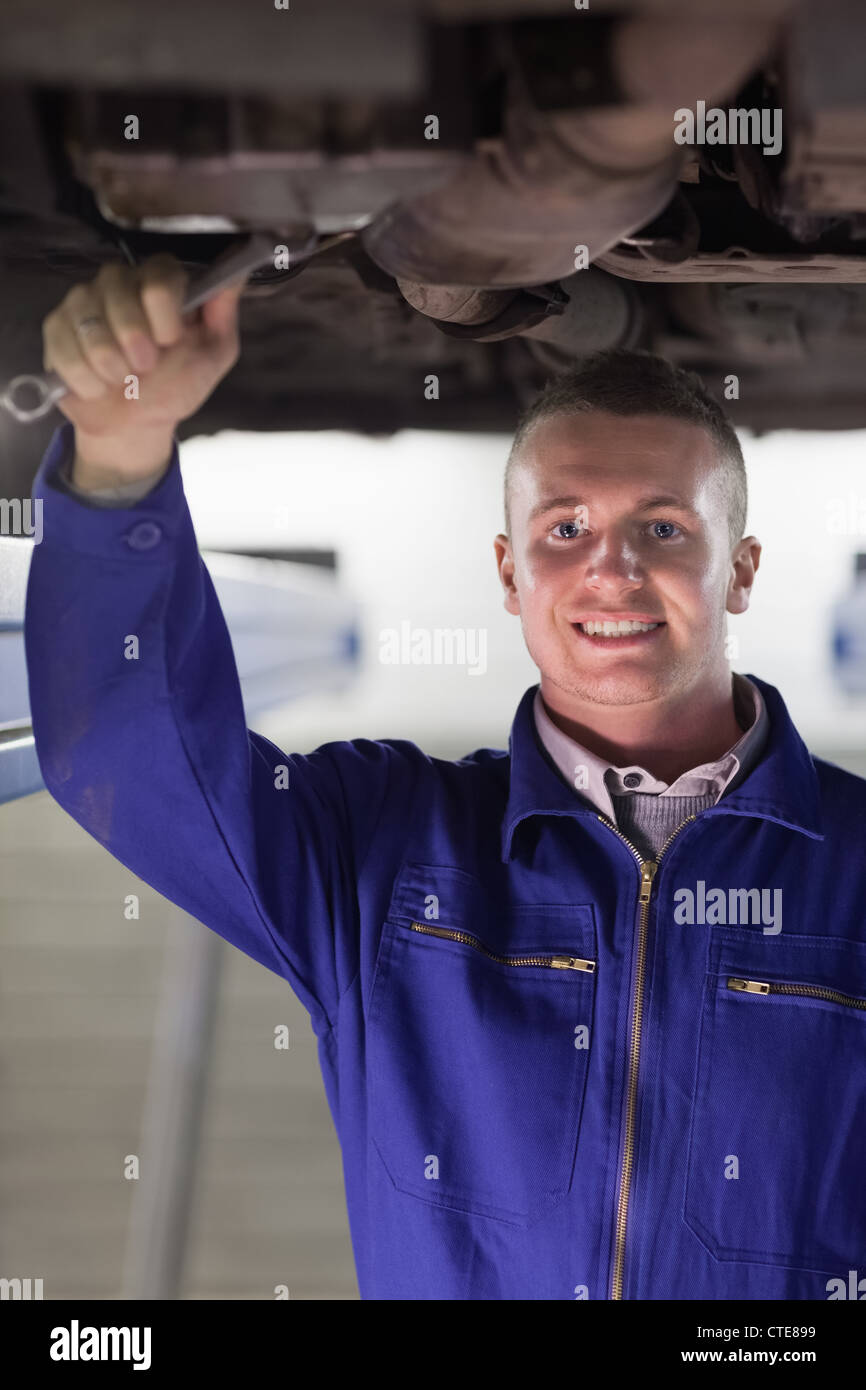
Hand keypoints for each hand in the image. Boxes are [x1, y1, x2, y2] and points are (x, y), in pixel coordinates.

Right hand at [41, 254, 245, 485]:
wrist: (137, 424)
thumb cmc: (176, 384)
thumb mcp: (213, 354)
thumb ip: (222, 313)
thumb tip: (235, 273)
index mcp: (160, 282)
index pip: (159, 273)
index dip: (164, 310)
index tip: (170, 340)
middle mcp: (119, 282)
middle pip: (118, 288)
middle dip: (135, 338)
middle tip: (146, 367)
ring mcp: (83, 301)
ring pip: (89, 320)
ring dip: (110, 364)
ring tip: (122, 379)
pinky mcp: (57, 327)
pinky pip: (64, 346)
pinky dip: (86, 379)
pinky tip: (98, 386)